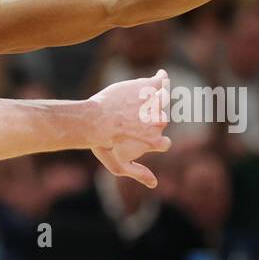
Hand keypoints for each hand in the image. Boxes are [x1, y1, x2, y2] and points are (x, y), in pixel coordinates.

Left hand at [87, 69, 171, 187]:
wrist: (93, 120)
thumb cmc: (101, 143)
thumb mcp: (116, 165)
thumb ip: (137, 173)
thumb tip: (154, 183)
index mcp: (154, 140)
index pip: (164, 143)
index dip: (155, 141)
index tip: (141, 138)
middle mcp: (159, 122)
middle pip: (163, 120)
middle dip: (151, 119)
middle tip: (134, 118)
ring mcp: (156, 104)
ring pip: (165, 98)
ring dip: (159, 98)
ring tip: (146, 97)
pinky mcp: (150, 87)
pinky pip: (162, 80)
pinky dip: (161, 78)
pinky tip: (158, 76)